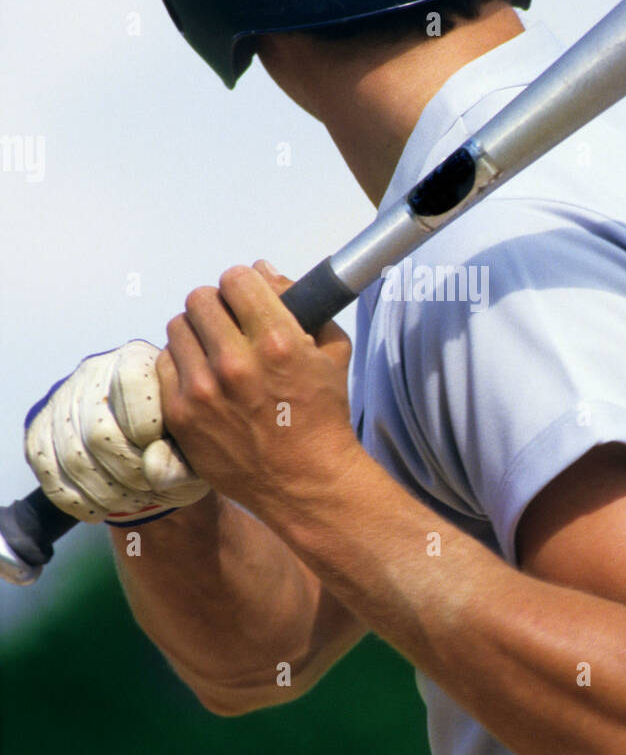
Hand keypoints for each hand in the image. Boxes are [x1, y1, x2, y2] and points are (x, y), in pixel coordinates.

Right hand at [24, 341, 210, 523]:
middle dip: (128, 472)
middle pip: (99, 431)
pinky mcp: (39, 427)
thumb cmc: (180, 447)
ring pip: (73, 458)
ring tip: (132, 500)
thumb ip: (183, 463)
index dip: (147, 429)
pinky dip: (78, 500)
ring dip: (106, 492)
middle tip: (149, 489)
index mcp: (138, 360)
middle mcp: (96, 371)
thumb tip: (153, 472)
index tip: (162, 452)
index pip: (131, 385)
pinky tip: (103, 506)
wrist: (151, 457)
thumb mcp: (195, 453)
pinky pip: (49, 471)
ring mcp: (63, 399)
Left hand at [155, 262, 357, 521]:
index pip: (236, 279)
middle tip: (228, 322)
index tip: (246, 297)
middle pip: (200, 299)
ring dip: (195, 333)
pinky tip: (202, 376)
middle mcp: (235, 363)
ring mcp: (202, 391)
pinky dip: (182, 364)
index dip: (243, 285)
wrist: (306, 482)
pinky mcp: (180, 416)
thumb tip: (264, 272)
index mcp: (276, 341)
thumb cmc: (323, 417)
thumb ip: (302, 304)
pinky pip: (164, 364)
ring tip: (213, 350)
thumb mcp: (331, 353)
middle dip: (217, 306)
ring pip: (178, 327)